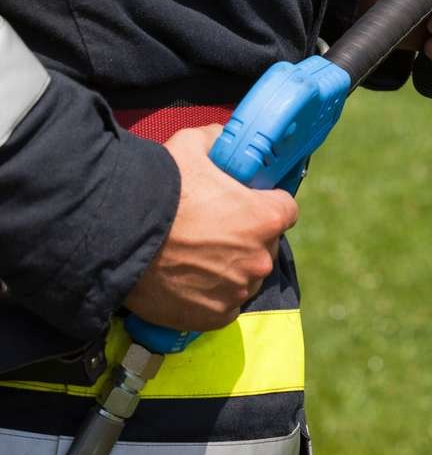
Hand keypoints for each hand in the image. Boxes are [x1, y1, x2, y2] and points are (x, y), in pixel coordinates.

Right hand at [124, 126, 297, 332]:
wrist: (122, 239)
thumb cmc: (162, 190)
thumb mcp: (191, 145)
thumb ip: (216, 139)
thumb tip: (222, 138)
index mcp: (266, 217)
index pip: (286, 209)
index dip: (267, 203)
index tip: (249, 203)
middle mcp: (260, 258)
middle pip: (266, 245)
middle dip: (248, 236)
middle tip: (215, 228)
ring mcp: (238, 291)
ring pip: (245, 276)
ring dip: (231, 267)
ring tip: (198, 255)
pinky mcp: (215, 316)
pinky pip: (225, 304)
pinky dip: (213, 294)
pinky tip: (190, 279)